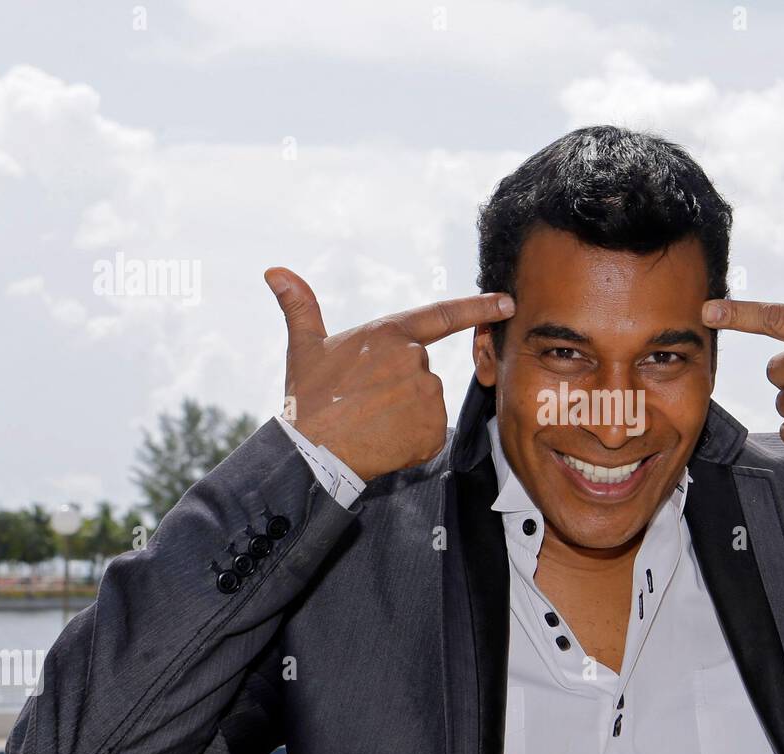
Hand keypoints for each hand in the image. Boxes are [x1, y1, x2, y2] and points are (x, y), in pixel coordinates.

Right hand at [265, 267, 513, 480]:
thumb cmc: (309, 399)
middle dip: (399, 387)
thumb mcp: (304, 348)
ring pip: (426, 402)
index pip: (443, 315)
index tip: (508, 302)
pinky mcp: (433, 429)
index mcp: (389, 335)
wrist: (313, 452)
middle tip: (365, 403)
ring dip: (406, 414)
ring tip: (373, 422)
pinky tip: (386, 440)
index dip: (479, 307)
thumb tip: (274, 271)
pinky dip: (413, 440)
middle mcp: (415, 360)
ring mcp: (427, 395)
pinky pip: (430, 433)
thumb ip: (300, 307)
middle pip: (421, 372)